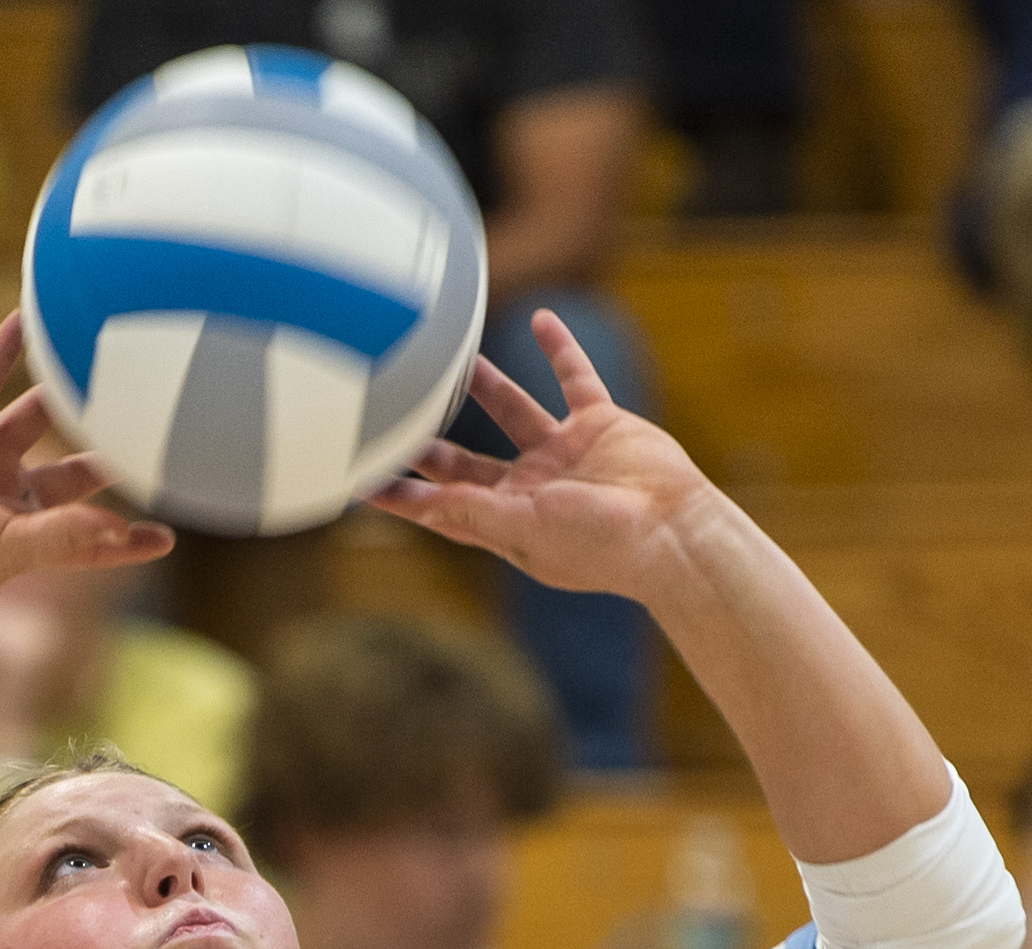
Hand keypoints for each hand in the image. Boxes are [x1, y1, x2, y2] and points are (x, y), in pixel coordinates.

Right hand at [0, 312, 173, 603]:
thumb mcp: (6, 549)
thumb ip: (63, 536)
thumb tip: (119, 530)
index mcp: (23, 532)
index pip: (85, 538)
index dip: (124, 541)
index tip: (166, 538)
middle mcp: (7, 492)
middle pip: (71, 472)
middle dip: (106, 457)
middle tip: (148, 432)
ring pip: (35, 415)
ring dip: (65, 393)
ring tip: (103, 363)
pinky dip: (7, 347)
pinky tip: (30, 318)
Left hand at [369, 310, 714, 603]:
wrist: (673, 532)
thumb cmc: (600, 545)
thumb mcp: (526, 529)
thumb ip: (474, 512)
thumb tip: (424, 504)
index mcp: (503, 519)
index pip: (438, 505)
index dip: (400, 495)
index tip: (358, 482)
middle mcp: (527, 486)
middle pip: (463, 459)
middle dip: (427, 439)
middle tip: (390, 409)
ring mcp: (562, 453)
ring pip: (512, 409)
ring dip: (484, 384)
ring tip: (452, 356)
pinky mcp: (599, 425)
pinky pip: (574, 378)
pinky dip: (560, 349)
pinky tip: (539, 319)